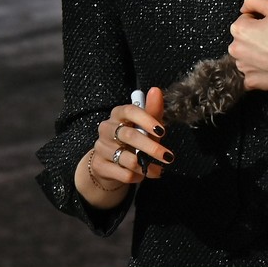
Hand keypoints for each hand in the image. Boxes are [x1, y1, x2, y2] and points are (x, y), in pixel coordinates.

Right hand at [75, 88, 172, 207]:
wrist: (110, 164)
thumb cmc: (133, 140)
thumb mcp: (146, 126)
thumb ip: (153, 111)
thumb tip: (156, 90)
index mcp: (118, 114)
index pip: (130, 111)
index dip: (147, 120)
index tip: (162, 131)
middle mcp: (106, 128)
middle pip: (129, 136)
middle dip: (151, 147)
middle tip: (168, 156)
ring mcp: (101, 147)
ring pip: (127, 159)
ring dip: (146, 166)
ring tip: (158, 169)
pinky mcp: (100, 165)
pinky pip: (123, 174)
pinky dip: (138, 176)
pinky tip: (143, 174)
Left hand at [228, 0, 267, 97]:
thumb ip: (254, 0)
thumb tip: (245, 7)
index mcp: (240, 29)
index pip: (245, 19)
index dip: (260, 20)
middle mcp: (236, 49)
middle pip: (244, 38)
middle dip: (256, 36)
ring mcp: (243, 67)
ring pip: (247, 55)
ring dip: (256, 53)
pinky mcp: (250, 81)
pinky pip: (252, 73)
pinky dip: (260, 70)